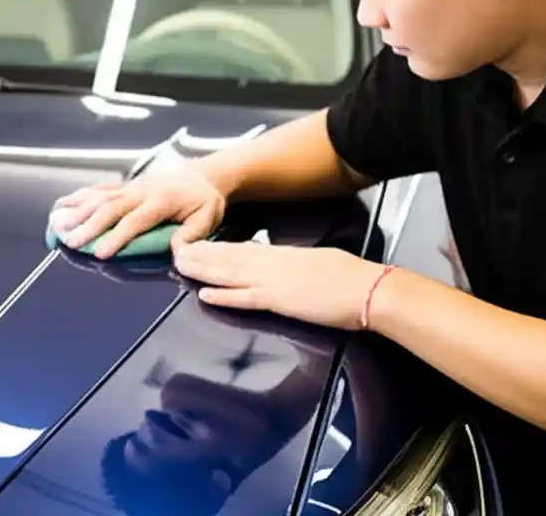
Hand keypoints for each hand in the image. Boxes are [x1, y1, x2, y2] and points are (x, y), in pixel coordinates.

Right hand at [49, 166, 227, 258]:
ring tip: (58, 225)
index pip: (136, 220)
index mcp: (162, 200)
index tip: (101, 253)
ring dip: (77, 211)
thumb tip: (177, 251)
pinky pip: (97, 190)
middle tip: (71, 241)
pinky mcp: (123, 185)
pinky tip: (61, 207)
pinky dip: (78, 198)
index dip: (118, 236)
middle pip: (110, 207)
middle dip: (89, 225)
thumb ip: (192, 235)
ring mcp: (129, 186)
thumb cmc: (203, 202)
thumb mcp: (207, 218)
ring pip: (99, 197)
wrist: (202, 177)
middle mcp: (141, 191)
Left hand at [175, 242, 387, 330]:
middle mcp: (274, 265)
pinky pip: (245, 298)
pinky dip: (224, 296)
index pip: (244, 250)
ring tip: (181, 267)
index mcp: (284, 256)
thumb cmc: (351, 279)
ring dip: (203, 271)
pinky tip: (206, 295)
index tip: (199, 246)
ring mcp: (274, 282)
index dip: (218, 249)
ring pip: (230, 274)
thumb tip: (290, 271)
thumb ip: (298, 268)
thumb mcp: (319, 264)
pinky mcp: (280, 300)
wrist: (369, 289)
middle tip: (177, 252)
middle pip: (229, 258)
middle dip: (201, 256)